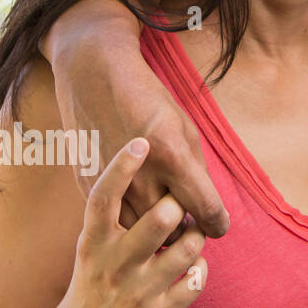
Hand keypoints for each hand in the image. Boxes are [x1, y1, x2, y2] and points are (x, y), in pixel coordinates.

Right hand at [46, 0, 228, 238]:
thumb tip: (206, 209)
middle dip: (188, 230)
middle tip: (195, 225)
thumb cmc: (149, 99)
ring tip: (169, 219)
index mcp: (173, 155)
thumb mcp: (185, 128)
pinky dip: (132, 219)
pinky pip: (116, 218)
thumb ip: (196, 171)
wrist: (95, 76)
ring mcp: (112, 183)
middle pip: (174, 228)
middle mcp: (142, 174)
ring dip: (158, 230)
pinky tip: (142, 207)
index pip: (206, 210)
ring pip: (143, 230)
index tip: (218, 226)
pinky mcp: (89, 186)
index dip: (217, 224)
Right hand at [46, 138, 207, 307]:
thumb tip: (143, 160)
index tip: (139, 141)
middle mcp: (113, 264)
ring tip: (191, 233)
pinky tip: (193, 263)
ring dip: (197, 234)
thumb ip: (119, 210)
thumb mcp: (95, 242)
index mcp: (94, 241)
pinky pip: (196, 282)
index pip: (103, 199)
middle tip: (181, 201)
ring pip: (186, 248)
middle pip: (158, 220)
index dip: (120, 169)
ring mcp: (136, 290)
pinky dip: (201, 268)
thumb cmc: (98, 272)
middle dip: (180, 203)